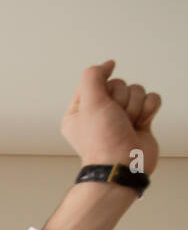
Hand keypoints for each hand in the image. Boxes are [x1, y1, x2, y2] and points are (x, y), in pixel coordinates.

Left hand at [61, 60, 160, 174]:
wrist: (124, 165)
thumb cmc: (102, 139)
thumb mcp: (90, 102)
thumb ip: (93, 76)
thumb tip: (107, 64)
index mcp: (79, 111)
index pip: (93, 81)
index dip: (102, 84)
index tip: (106, 93)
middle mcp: (99, 113)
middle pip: (119, 84)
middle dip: (121, 99)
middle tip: (116, 118)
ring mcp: (120, 117)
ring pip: (136, 90)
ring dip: (135, 106)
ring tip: (128, 124)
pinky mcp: (140, 121)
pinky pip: (151, 99)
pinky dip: (149, 109)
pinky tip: (141, 124)